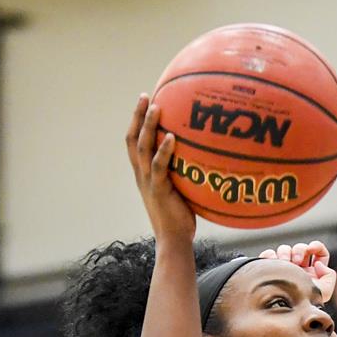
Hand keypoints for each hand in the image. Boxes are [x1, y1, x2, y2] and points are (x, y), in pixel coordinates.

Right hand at [126, 94, 195, 242]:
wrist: (174, 240)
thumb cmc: (181, 216)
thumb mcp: (179, 189)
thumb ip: (183, 171)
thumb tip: (203, 155)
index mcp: (143, 173)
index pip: (134, 142)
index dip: (136, 122)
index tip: (143, 101)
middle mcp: (141, 174)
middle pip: (133, 139)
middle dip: (138, 116)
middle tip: (145, 96)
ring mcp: (148, 182)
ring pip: (143, 148)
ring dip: (149, 126)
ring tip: (156, 107)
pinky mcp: (159, 190)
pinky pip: (159, 166)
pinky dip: (164, 151)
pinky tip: (172, 137)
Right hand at [260, 240, 334, 298]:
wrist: (286, 311)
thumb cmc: (306, 303)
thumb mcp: (325, 292)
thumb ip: (330, 276)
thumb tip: (319, 264)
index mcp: (313, 271)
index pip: (319, 253)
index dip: (317, 246)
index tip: (312, 248)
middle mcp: (299, 267)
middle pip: (301, 248)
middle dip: (299, 250)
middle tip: (296, 261)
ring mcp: (284, 267)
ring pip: (285, 249)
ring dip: (285, 252)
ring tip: (284, 263)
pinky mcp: (270, 268)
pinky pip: (269, 254)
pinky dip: (270, 254)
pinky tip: (273, 261)